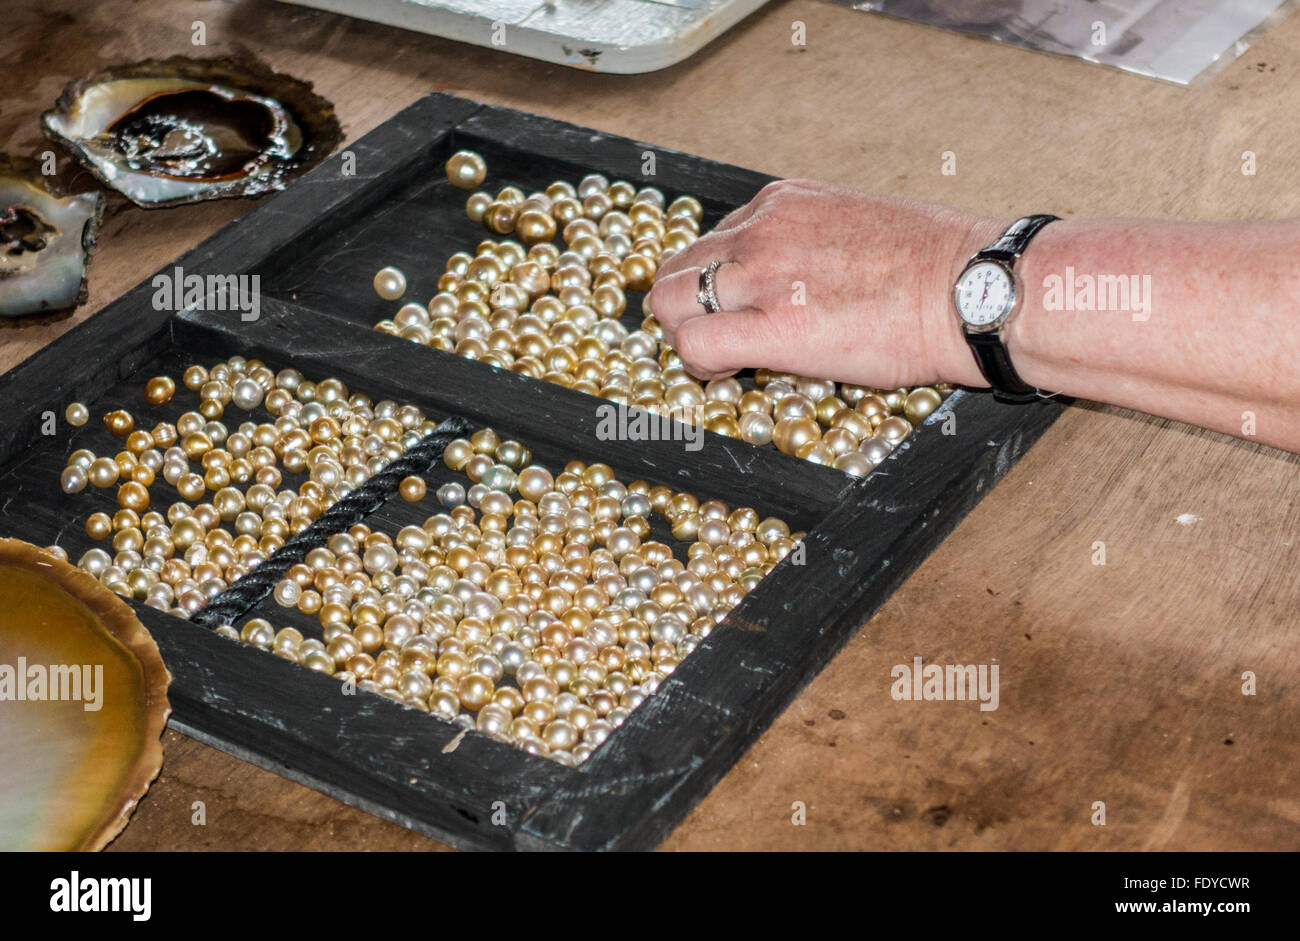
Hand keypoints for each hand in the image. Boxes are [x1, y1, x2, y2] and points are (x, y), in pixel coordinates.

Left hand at [645, 179, 999, 388]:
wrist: (975, 287)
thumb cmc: (937, 266)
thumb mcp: (857, 224)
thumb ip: (808, 243)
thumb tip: (793, 278)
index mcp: (782, 202)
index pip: (710, 241)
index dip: (714, 284)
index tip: (739, 309)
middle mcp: (762, 229)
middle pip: (675, 267)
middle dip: (685, 307)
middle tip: (720, 339)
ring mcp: (764, 273)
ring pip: (670, 302)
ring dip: (686, 334)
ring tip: (727, 357)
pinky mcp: (776, 325)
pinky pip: (694, 343)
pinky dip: (698, 362)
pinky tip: (732, 370)